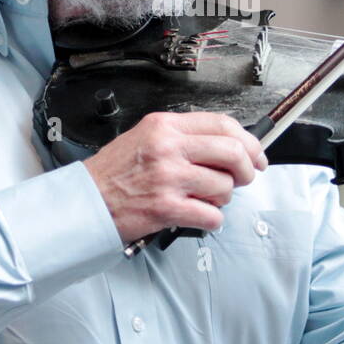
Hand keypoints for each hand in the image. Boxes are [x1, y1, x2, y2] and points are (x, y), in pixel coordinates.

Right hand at [83, 112, 268, 244]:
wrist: (87, 201)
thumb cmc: (114, 173)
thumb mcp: (146, 136)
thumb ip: (183, 137)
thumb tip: (227, 145)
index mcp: (165, 126)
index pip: (222, 124)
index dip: (248, 141)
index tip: (256, 153)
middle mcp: (168, 148)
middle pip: (232, 151)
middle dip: (246, 169)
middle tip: (243, 177)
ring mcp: (169, 178)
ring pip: (224, 186)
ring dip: (222, 197)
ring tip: (204, 198)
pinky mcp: (167, 208)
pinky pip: (212, 215)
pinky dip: (212, 219)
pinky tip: (198, 214)